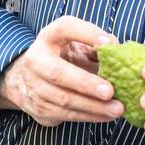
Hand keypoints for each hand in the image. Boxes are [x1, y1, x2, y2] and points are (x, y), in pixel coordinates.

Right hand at [0, 16, 123, 126]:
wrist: (26, 78)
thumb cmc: (61, 56)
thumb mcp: (75, 43)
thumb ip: (94, 44)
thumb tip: (118, 50)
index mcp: (48, 37)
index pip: (66, 28)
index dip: (87, 34)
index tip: (110, 43)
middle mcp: (36, 60)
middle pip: (58, 72)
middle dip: (86, 83)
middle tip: (110, 91)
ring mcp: (33, 86)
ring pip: (63, 99)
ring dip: (92, 106)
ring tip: (117, 108)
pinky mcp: (37, 108)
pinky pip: (64, 115)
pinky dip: (88, 116)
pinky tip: (106, 115)